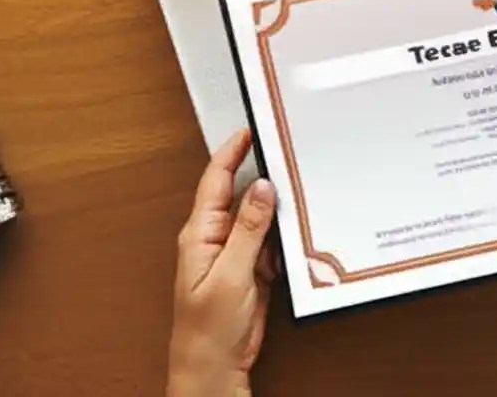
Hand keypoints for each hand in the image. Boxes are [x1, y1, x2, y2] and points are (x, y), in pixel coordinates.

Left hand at [168, 130, 277, 396]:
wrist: (214, 365)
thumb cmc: (206, 329)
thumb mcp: (231, 274)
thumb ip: (248, 229)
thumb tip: (261, 189)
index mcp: (200, 233)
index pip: (215, 180)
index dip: (232, 152)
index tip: (250, 130)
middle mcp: (215, 237)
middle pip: (239, 192)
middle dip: (260, 173)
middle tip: (283, 152)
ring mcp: (234, 252)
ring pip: (259, 216)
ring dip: (275, 207)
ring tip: (296, 190)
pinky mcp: (251, 269)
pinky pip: (270, 240)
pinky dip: (283, 235)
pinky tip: (293, 234)